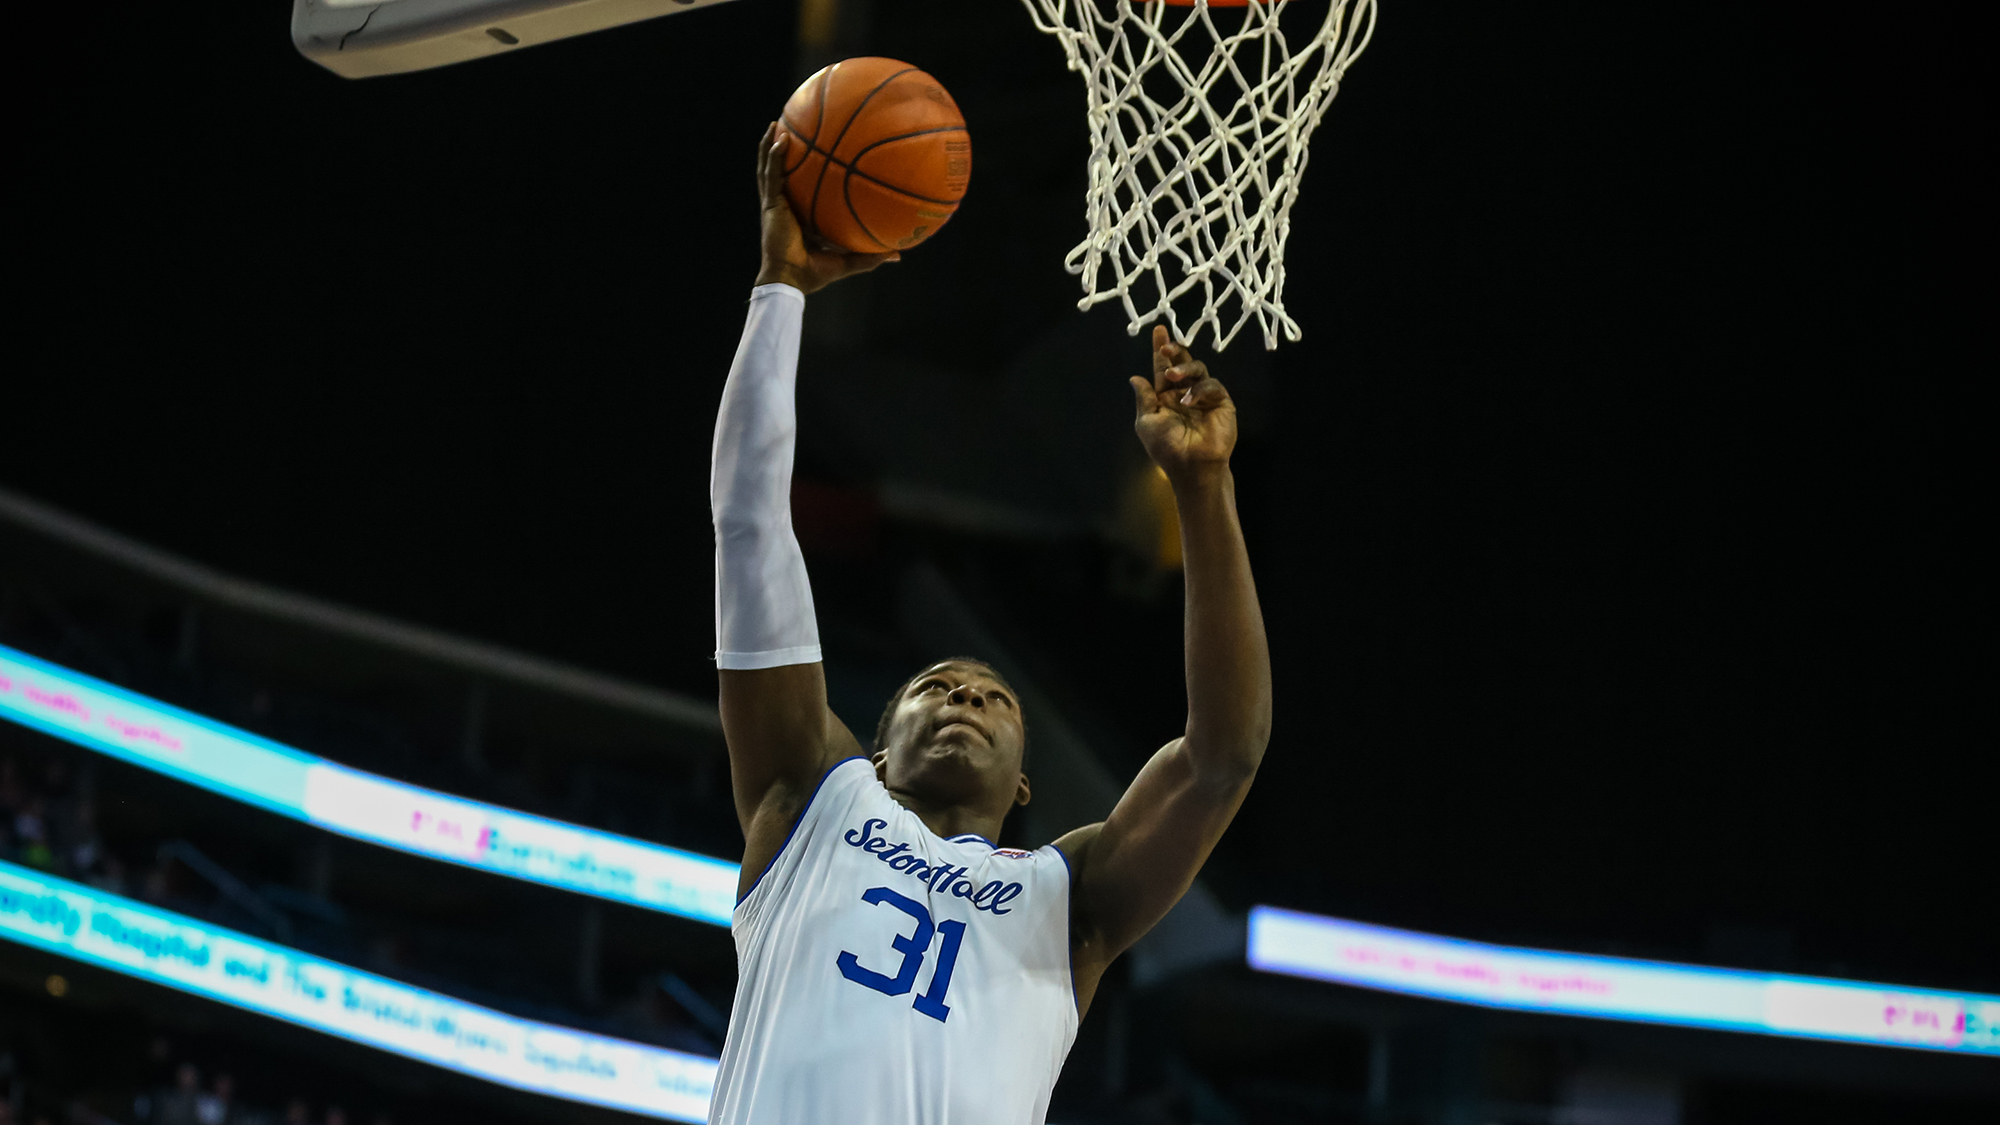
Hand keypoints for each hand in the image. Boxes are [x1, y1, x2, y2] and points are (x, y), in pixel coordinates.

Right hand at [754, 122, 898, 293]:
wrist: (792, 279)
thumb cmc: (816, 273)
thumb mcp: (848, 260)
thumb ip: (871, 255)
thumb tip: (898, 255)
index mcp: (798, 215)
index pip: (798, 188)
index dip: (800, 171)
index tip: (810, 152)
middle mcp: (784, 206)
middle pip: (780, 172)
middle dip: (781, 150)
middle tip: (788, 128)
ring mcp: (775, 204)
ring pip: (768, 168)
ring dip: (770, 146)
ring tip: (775, 124)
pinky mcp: (771, 205)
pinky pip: (771, 175)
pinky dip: (773, 157)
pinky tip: (779, 139)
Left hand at [1130, 325, 1237, 486]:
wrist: (1191, 466)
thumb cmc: (1166, 447)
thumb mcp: (1147, 422)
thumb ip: (1144, 399)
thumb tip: (1135, 377)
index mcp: (1165, 396)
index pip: (1163, 368)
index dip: (1161, 350)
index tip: (1158, 331)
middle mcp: (1184, 392)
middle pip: (1182, 363)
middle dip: (1175, 351)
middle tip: (1166, 347)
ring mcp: (1204, 396)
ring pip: (1198, 369)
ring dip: (1184, 368)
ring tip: (1172, 376)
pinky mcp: (1221, 402)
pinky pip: (1211, 385)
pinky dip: (1199, 390)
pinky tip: (1189, 401)